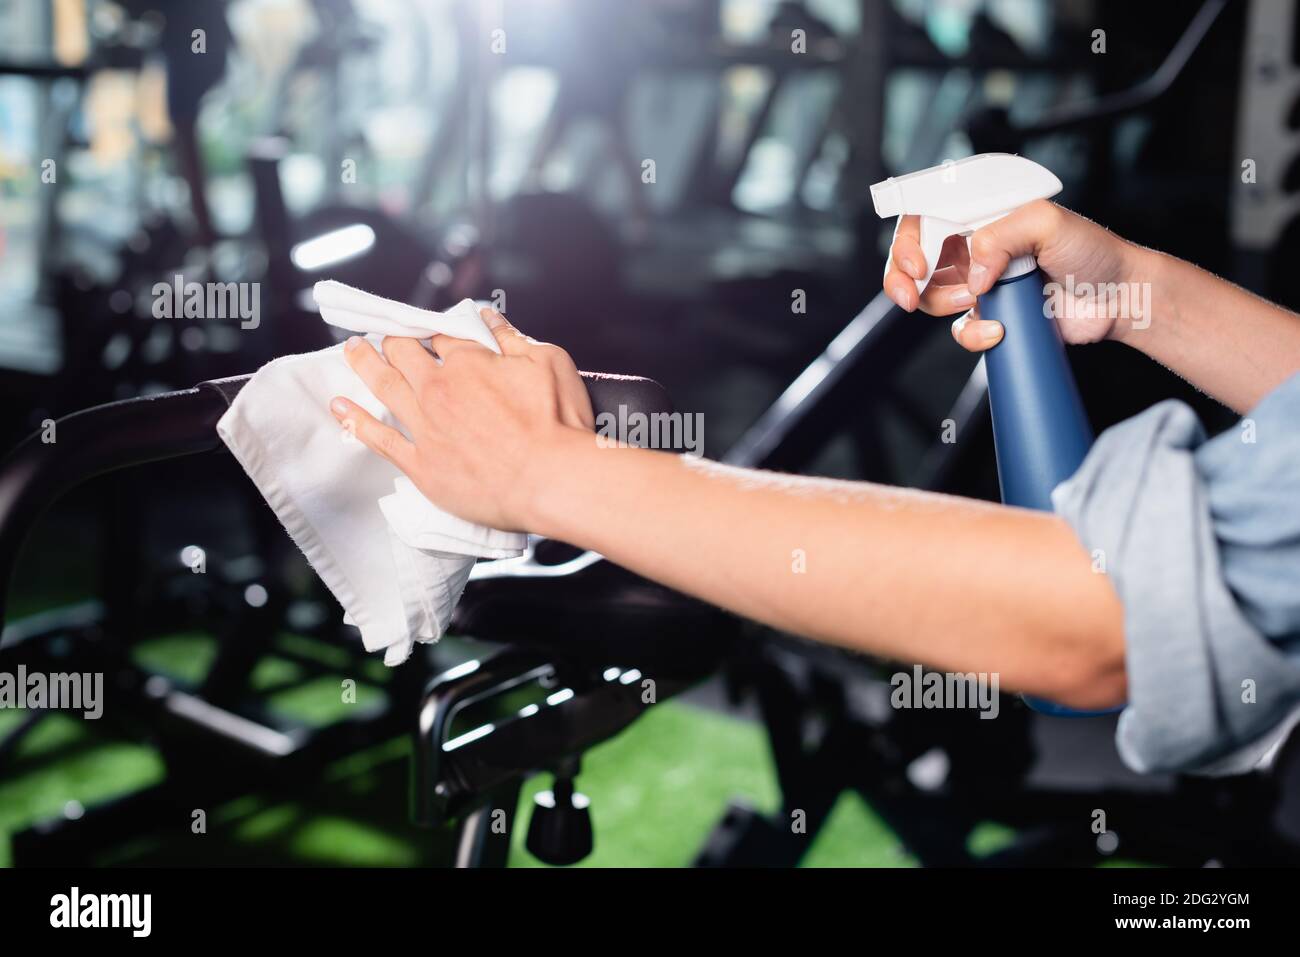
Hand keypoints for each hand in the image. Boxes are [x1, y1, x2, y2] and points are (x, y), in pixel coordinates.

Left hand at [328, 308, 593, 530]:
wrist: (552, 481)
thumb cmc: (557, 424)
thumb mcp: (549, 362)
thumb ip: (514, 338)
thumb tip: (490, 317)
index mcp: (469, 361)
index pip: (439, 334)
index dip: (430, 328)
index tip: (424, 328)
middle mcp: (439, 389)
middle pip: (402, 354)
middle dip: (390, 340)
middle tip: (379, 334)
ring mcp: (426, 428)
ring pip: (384, 387)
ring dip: (364, 365)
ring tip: (351, 351)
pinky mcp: (422, 465)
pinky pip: (379, 439)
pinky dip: (356, 421)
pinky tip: (340, 408)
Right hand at [882, 200, 1142, 351]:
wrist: (1116, 298)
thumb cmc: (1091, 251)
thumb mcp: (1048, 222)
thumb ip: (1003, 235)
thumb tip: (974, 271)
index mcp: (982, 216)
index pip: (924, 217)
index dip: (908, 240)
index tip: (917, 263)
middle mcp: (974, 247)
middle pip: (912, 259)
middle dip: (901, 279)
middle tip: (911, 295)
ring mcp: (978, 284)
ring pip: (930, 298)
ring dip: (945, 304)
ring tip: (981, 298)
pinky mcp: (989, 316)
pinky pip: (960, 331)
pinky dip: (974, 334)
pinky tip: (999, 328)